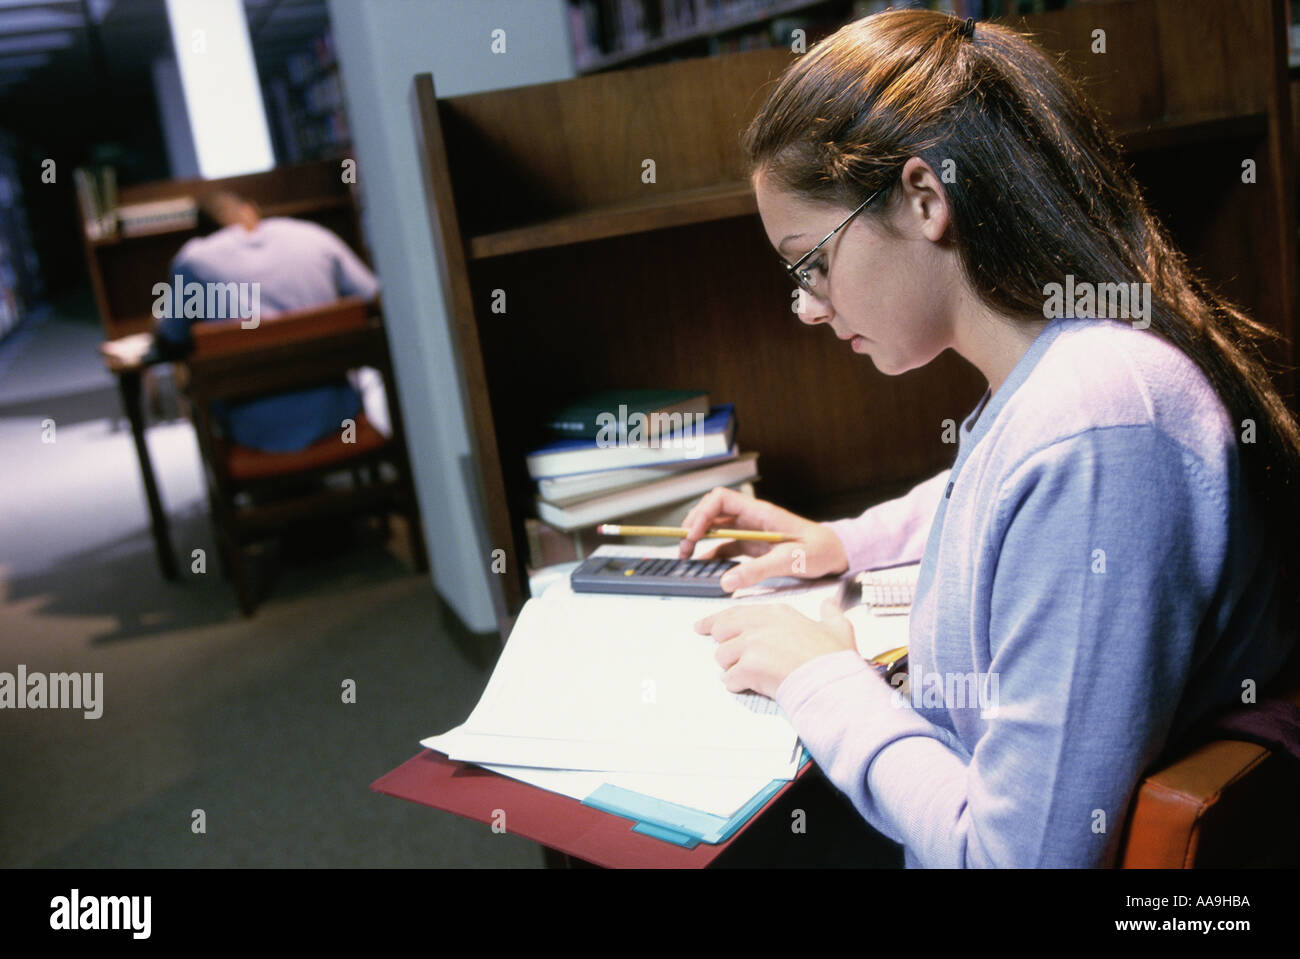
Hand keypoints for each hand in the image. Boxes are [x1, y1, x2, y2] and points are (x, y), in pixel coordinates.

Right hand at [677, 486, 848, 592]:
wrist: (837, 555)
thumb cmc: (821, 550)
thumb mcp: (791, 560)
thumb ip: (759, 570)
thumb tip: (728, 580)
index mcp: (760, 513)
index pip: (722, 500)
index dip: (703, 514)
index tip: (694, 534)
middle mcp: (752, 519)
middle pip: (713, 511)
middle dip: (694, 525)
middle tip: (683, 546)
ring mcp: (751, 532)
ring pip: (716, 528)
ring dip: (699, 539)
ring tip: (686, 555)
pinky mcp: (754, 547)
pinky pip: (726, 546)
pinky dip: (712, 553)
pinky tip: (705, 564)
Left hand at [695, 598, 857, 698]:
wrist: (832, 682)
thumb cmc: (834, 659)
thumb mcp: (838, 628)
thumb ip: (830, 614)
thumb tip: (830, 605)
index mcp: (777, 613)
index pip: (736, 612)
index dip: (717, 620)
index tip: (704, 625)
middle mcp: (760, 625)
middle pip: (721, 630)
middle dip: (723, 644)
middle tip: (726, 655)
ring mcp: (752, 645)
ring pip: (723, 656)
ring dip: (733, 668)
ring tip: (752, 675)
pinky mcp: (748, 667)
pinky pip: (730, 679)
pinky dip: (738, 685)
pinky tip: (751, 686)